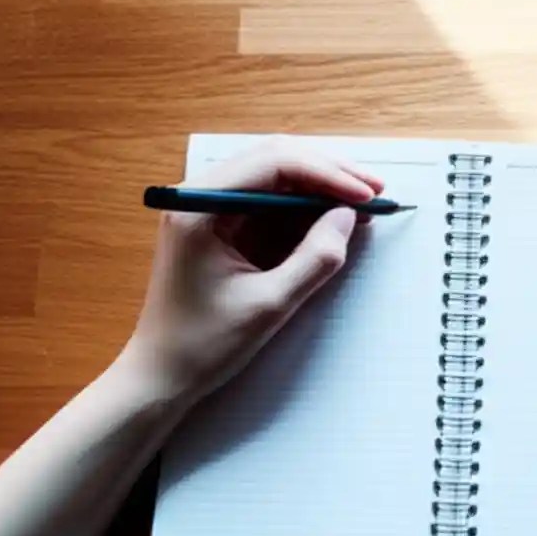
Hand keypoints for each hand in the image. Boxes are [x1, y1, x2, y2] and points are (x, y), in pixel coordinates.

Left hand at [120, 138, 384, 406]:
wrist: (161, 376)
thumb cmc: (203, 345)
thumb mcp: (270, 305)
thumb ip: (314, 259)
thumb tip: (348, 217)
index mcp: (198, 207)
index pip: (273, 164)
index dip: (327, 174)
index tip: (366, 196)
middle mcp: (199, 196)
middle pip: (275, 159)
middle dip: (329, 172)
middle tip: (375, 190)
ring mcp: (209, 208)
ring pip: (276, 175)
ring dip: (321, 184)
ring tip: (363, 199)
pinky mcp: (221, 225)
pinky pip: (270, 200)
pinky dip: (306, 204)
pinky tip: (335, 213)